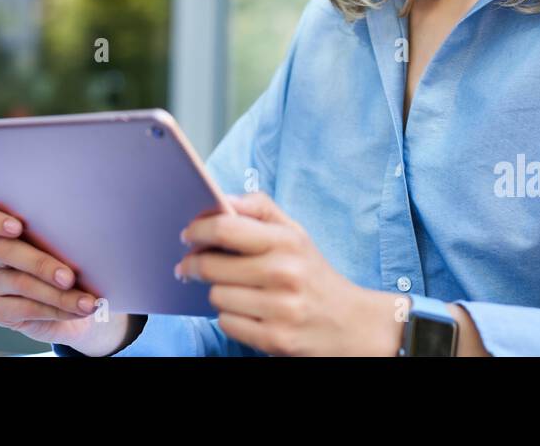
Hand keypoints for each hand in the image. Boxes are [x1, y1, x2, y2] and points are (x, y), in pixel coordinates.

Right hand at [0, 203, 120, 350]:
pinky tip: (75, 311)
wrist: (79, 301)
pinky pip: (23, 309)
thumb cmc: (74, 260)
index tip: (17, 227)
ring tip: (86, 302)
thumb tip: (81, 230)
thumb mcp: (70, 243)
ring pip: (19, 282)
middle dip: (40, 264)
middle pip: (2, 250)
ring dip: (58, 294)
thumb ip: (63, 233)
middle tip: (69, 277)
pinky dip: (54, 310)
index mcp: (3, 226)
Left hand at [175, 191, 395, 355]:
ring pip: (216, 296)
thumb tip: (222, 199)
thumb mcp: (296, 234)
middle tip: (190, 265)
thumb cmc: (313, 274)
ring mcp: (280, 309)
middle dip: (194, 264)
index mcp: (288, 241)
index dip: (198, 230)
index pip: (226, 228)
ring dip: (216, 292)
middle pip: (212, 266)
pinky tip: (244, 311)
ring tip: (230, 289)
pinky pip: (227, 323)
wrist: (351, 324)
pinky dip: (229, 316)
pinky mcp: (275, 340)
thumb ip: (260, 209)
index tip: (188, 234)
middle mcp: (284, 273)